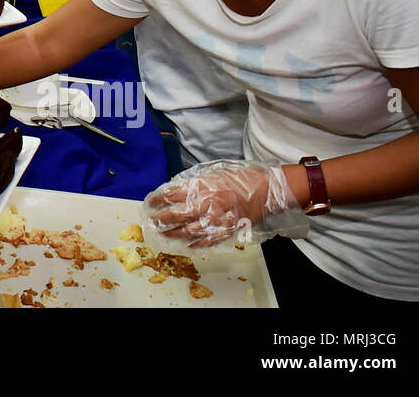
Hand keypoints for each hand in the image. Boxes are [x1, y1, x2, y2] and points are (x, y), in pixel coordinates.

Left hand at [143, 160, 307, 248]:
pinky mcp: (230, 230)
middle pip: (179, 214)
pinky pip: (210, 241)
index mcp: (205, 185)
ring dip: (175, 235)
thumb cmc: (240, 178)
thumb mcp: (213, 172)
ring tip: (163, 235)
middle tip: (151, 221)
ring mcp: (221, 218)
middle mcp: (211, 202)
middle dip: (162, 219)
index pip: (174, 193)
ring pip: (192, 231)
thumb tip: (174, 191)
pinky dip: (196, 245)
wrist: (268, 189)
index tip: (150, 202)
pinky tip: (186, 245)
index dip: (159, 199)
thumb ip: (195, 182)